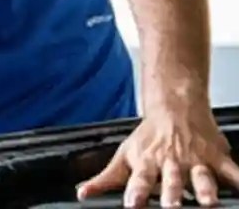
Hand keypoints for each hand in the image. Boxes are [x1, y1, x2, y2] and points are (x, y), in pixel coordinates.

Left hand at [77, 104, 238, 206]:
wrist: (175, 107)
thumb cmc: (149, 137)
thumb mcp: (125, 155)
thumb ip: (106, 179)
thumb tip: (82, 194)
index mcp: (148, 163)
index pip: (139, 180)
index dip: (136, 193)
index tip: (132, 205)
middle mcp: (172, 163)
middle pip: (171, 181)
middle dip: (172, 195)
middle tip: (171, 207)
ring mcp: (196, 161)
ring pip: (202, 178)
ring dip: (205, 189)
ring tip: (208, 203)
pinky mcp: (218, 159)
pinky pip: (233, 173)